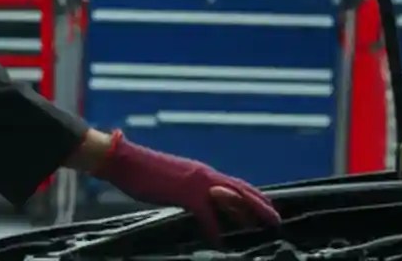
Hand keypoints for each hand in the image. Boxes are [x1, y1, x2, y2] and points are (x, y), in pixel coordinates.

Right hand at [91, 131, 280, 242]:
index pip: (233, 183)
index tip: (266, 204)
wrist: (125, 160)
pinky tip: (220, 242)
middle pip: (240, 189)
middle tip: (276, 218)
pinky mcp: (185, 193)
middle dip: (260, 203)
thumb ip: (187, 188)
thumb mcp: (172, 179)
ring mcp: (197, 182)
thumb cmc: (143, 170)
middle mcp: (204, 174)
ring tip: (262, 225)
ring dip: (248, 212)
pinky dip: (214, 229)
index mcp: (201, 171)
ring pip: (232, 198)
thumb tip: (194, 200)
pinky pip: (206, 215)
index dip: (252, 194)